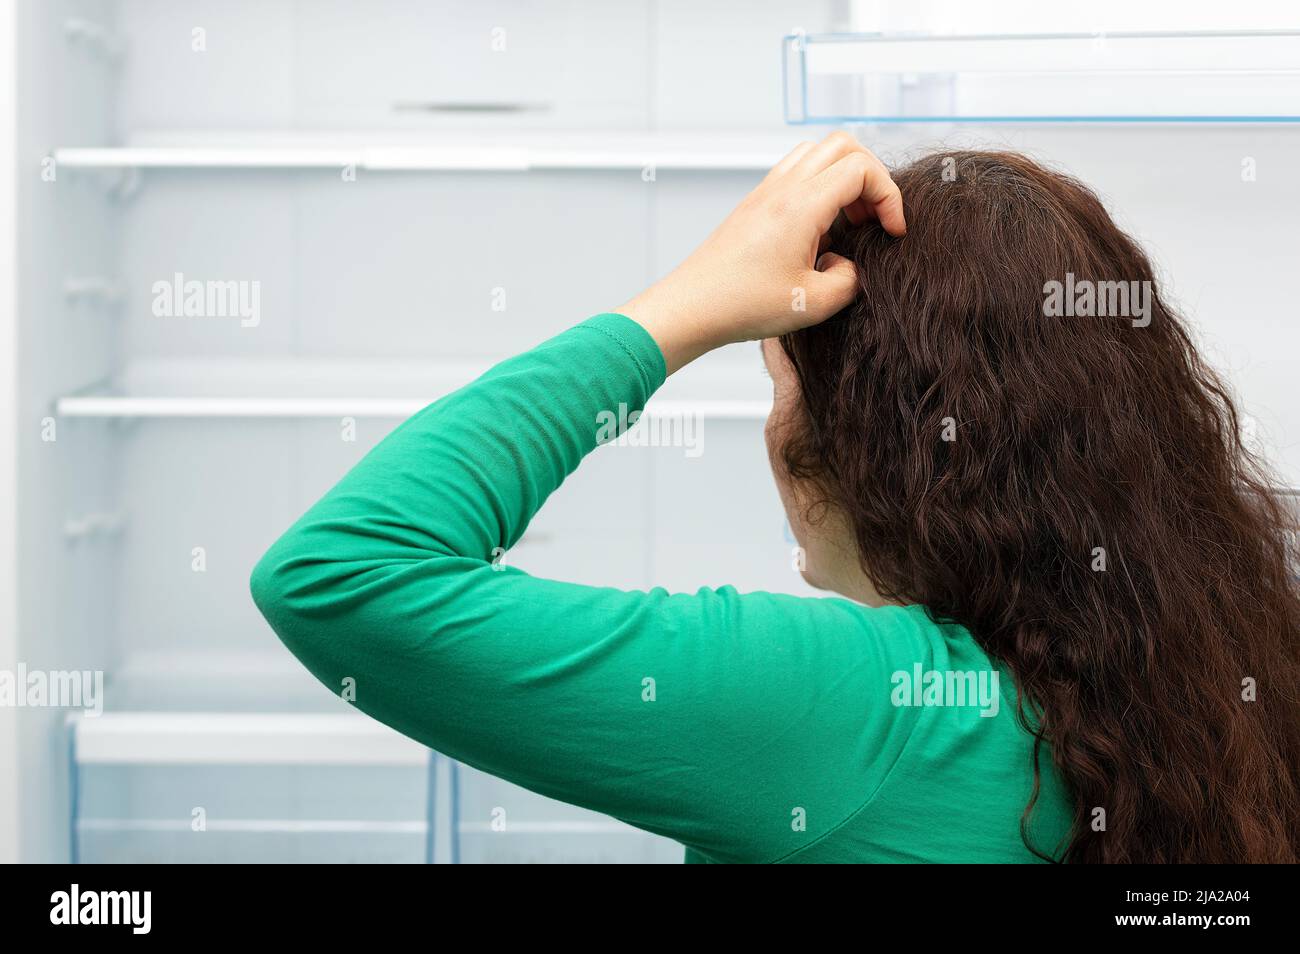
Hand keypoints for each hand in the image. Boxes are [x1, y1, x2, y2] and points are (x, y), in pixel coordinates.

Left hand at [618, 131, 905, 373]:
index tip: (892, 231)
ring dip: (844, 179)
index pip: (862, 168)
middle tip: (874, 220)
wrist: (692, 307)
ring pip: (819, 153)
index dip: (889, 196)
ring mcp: (766, 191)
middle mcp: (782, 188)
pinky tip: (820, 231)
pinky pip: (797, 173)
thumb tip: (851, 265)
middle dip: (872, 178)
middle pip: (844, 145)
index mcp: (801, 205)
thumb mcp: (814, 304)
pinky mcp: (755, 203)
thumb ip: (850, 279)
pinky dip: (820, 188)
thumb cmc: (741, 306)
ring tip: (849, 224)